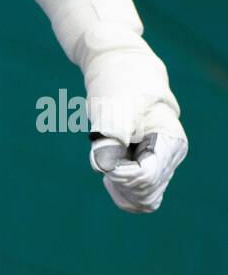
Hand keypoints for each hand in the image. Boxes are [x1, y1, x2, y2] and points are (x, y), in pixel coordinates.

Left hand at [88, 81, 187, 213]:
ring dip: (119, 186)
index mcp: (171, 142)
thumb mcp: (113, 105)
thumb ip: (111, 134)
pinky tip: (110, 167)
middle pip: (144, 194)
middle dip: (118, 179)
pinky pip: (137, 199)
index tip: (104, 153)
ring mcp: (161, 167)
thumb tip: (103, 165)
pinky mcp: (148, 171)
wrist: (120, 73)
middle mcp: (171, 158)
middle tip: (105, 151)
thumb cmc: (119, 85)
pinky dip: (119, 190)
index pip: (145, 177)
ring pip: (142, 201)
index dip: (119, 172)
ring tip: (109, 157)